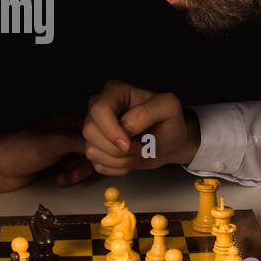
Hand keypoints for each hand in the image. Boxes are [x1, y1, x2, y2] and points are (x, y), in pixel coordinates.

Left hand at [0, 116, 93, 191]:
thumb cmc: (17, 150)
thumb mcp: (53, 143)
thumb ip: (79, 142)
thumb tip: (102, 145)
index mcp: (64, 123)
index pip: (94, 132)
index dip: (100, 145)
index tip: (101, 158)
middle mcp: (63, 135)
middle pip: (90, 149)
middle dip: (88, 163)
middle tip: (77, 172)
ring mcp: (58, 151)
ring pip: (81, 162)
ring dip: (77, 172)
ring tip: (66, 178)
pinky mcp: (52, 165)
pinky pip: (71, 171)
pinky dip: (69, 177)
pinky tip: (61, 180)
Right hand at [82, 79, 199, 175]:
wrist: (171, 142)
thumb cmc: (169, 123)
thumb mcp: (168, 108)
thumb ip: (147, 111)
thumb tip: (125, 125)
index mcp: (114, 92)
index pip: (99, 109)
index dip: (111, 130)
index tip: (128, 142)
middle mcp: (100, 109)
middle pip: (90, 131)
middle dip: (116, 147)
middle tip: (138, 146)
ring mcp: (96, 129)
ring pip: (91, 150)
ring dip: (118, 159)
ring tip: (136, 151)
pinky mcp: (97, 148)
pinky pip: (97, 165)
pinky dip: (117, 167)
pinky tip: (130, 158)